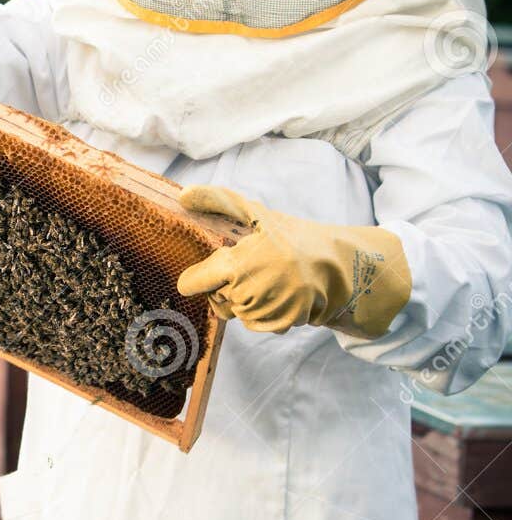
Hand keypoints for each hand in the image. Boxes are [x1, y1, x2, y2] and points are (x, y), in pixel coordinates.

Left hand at [176, 184, 410, 338]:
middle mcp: (249, 293)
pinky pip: (253, 323)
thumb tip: (182, 195)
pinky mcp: (280, 325)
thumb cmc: (291, 237)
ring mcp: (266, 312)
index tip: (212, 268)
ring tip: (267, 279)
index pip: (191, 283)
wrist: (338, 265)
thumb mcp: (255, 214)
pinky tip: (277, 294)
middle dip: (224, 285)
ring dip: (243, 298)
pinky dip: (260, 312)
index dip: (197, 276)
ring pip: (232, 312)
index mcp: (238, 265)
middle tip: (251, 268)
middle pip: (213, 298)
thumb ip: (217, 201)